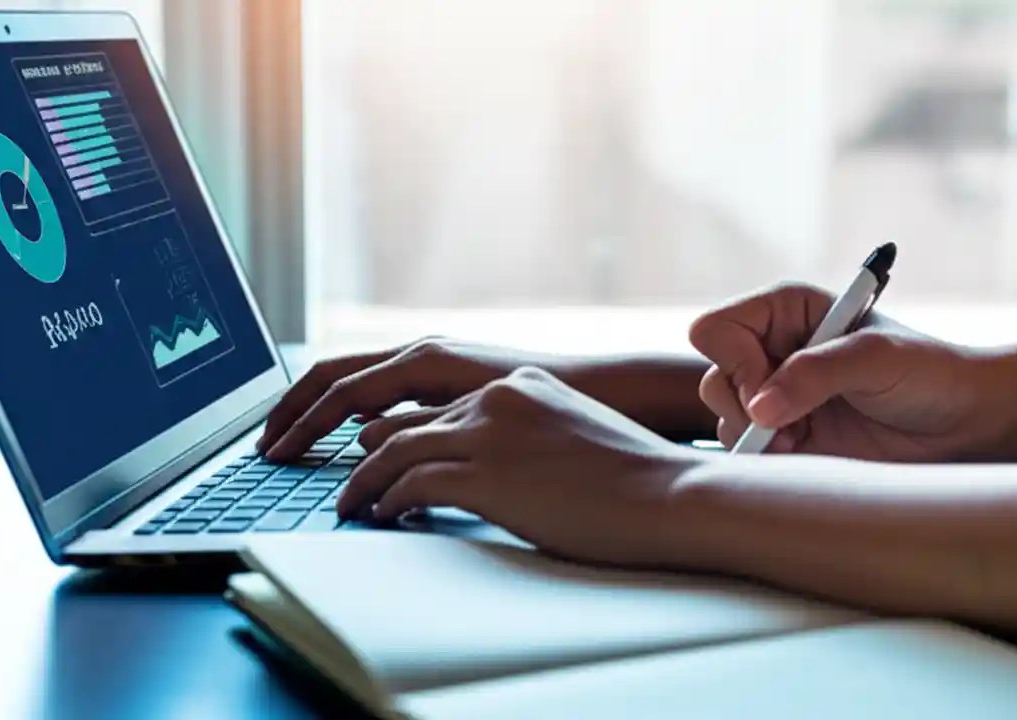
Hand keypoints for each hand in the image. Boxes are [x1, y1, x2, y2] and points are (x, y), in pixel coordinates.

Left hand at [337, 367, 702, 566]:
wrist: (670, 495)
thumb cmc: (633, 480)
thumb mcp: (570, 436)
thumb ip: (522, 435)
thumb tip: (484, 466)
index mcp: (517, 385)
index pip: (437, 406)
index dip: (399, 433)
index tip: (377, 454)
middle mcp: (496, 398)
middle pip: (405, 423)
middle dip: (366, 454)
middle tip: (346, 479)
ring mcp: (489, 434)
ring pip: (395, 451)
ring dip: (364, 481)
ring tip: (351, 504)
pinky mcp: (486, 475)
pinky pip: (411, 485)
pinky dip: (387, 502)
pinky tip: (383, 516)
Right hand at [689, 283, 997, 460]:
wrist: (962, 425)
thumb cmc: (928, 373)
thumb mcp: (875, 358)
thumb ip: (814, 374)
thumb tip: (760, 409)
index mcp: (785, 311)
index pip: (717, 329)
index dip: (735, 361)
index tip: (771, 388)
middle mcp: (772, 349)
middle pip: (713, 376)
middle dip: (742, 405)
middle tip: (787, 423)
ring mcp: (776, 395)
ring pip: (722, 416)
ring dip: (753, 435)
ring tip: (801, 438)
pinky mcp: (784, 436)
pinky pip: (743, 449)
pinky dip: (763, 458)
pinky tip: (802, 453)